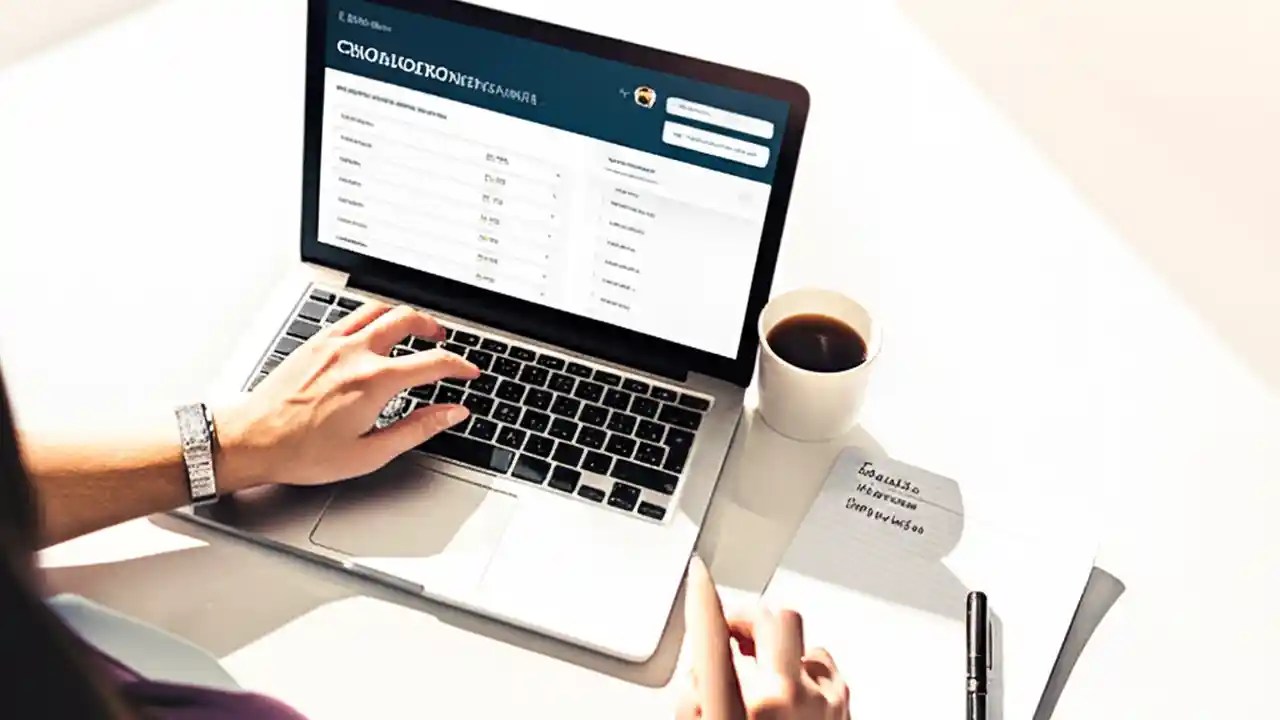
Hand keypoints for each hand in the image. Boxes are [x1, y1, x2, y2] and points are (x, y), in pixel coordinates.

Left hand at [216, 301, 479, 488]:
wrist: (253, 440)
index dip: (459, 366)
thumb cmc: (304, 452)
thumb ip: (418, 428)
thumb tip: (452, 413)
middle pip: (408, 319)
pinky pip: (352, 315)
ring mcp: (333, 343)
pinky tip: (374, 331)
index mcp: (375, 382)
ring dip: (404, 315)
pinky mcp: (315, 342)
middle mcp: (356, 353)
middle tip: (443, 340)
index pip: (433, 362)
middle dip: (434, 328)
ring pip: (380, 309)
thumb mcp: (371, 452)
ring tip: (414, 327)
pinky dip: (373, 317)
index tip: (468, 372)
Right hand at [679, 557, 849, 719]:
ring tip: (764, 672)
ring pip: (797, 636)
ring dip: (778, 647)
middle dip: (748, 620)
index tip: (698, 571)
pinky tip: (794, 689)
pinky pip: (822, 662)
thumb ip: (695, 702)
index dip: (702, 596)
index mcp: (743, 707)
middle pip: (768, 618)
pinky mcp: (844, 702)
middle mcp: (786, 696)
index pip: (713, 634)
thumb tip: (696, 677)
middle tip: (734, 635)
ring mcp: (822, 697)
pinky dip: (805, 668)